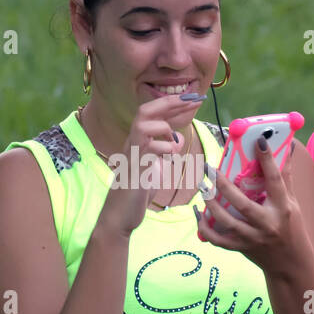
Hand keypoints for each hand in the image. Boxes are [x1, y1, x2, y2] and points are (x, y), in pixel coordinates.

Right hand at [97, 93, 205, 236]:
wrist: (120, 214)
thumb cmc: (137, 191)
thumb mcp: (154, 165)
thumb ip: (163, 151)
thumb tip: (177, 140)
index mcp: (138, 141)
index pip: (152, 113)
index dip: (172, 104)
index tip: (192, 99)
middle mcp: (132, 143)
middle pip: (144, 111)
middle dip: (169, 103)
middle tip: (192, 100)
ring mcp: (131, 155)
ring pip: (141, 126)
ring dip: (163, 128)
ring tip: (175, 144)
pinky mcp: (133, 169)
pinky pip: (146, 149)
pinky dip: (162, 148)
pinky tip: (171, 158)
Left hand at [193, 137, 309, 277]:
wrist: (291, 264)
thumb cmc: (292, 227)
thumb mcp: (293, 203)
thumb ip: (286, 177)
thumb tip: (289, 147)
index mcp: (283, 208)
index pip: (275, 180)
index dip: (267, 159)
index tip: (258, 140)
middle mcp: (268, 223)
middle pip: (242, 203)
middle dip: (222, 184)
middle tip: (209, 168)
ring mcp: (253, 238)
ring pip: (226, 221)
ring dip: (210, 203)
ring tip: (201, 186)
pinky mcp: (241, 248)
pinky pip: (218, 239)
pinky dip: (204, 227)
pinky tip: (197, 212)